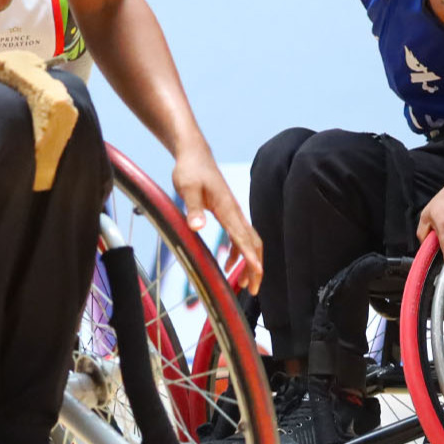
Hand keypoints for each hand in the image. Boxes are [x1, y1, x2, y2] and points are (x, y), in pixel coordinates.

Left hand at [173, 145, 261, 294]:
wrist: (194, 154)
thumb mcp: (187, 188)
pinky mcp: (227, 212)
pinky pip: (239, 236)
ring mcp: (233, 213)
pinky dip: (238, 253)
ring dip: (248, 263)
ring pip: (248, 241)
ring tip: (244, 284)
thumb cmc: (190, 170)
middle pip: (253, 243)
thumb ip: (193, 208)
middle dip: (256, 267)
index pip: (243, 237)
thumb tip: (197, 226)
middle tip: (253, 289)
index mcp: (227, 208)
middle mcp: (235, 212)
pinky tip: (230, 264)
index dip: (250, 257)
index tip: (256, 273)